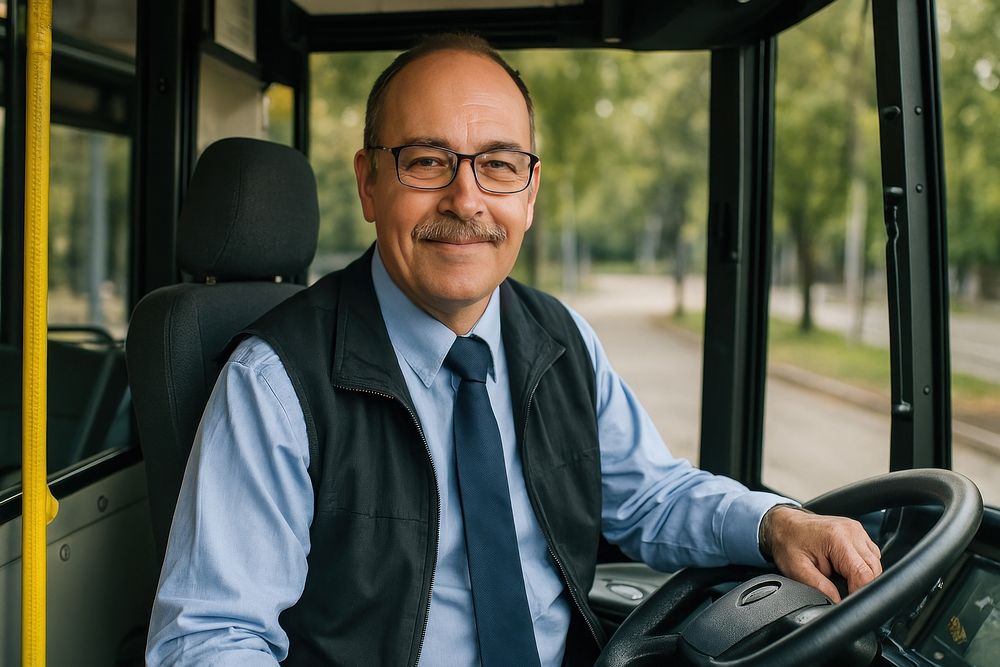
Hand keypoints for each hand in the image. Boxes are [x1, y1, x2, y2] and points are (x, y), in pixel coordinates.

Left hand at [761, 506, 881, 602]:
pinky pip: (870, 556)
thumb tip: (838, 602)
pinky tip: (844, 568)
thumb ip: (819, 587)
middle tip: (840, 590)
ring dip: (862, 576)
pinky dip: (861, 566)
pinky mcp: (858, 533)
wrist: (784, 524)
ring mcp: (857, 530)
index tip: (847, 602)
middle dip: (860, 586)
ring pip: (875, 563)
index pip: (864, 574)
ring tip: (839, 576)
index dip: (858, 593)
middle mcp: (852, 531)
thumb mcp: (797, 569)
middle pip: (874, 570)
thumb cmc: (788, 542)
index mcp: (838, 539)